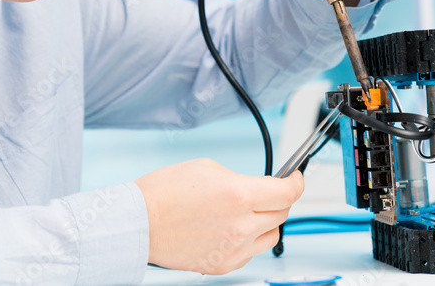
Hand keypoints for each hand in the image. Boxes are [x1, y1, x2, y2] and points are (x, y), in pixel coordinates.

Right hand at [135, 158, 303, 274]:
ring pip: (271, 236)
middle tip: (270, 190)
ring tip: (249, 211)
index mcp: (238, 195)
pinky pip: (251, 252)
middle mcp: (240, 225)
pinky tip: (232, 227)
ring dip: (267, 221)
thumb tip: (257, 187)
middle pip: (282, 213)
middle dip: (280, 198)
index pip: (287, 193)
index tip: (294, 177)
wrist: (138, 223)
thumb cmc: (164, 193)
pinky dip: (249, 239)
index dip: (296, 182)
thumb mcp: (209, 168)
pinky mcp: (223, 265)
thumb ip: (241, 179)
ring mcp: (233, 248)